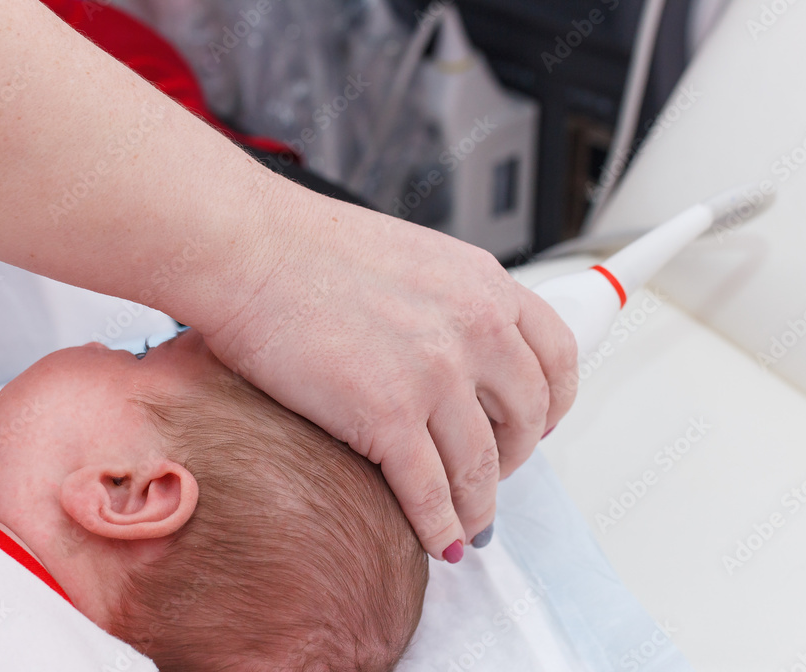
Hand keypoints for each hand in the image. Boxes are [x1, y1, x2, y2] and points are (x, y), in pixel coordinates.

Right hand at [204, 186, 577, 560]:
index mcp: (484, 284)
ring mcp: (435, 376)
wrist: (249, 250)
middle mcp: (475, 328)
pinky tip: (438, 539)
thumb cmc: (307, 248)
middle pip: (528, 418)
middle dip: (518, 459)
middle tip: (497, 476)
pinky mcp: (388, 417)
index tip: (543, 423)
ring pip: (483, 467)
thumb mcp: (414, 257)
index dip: (555, 401)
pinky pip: (431, 492)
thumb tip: (460, 353)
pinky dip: (440, 525)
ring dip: (479, 506)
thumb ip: (451, 302)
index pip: (557, 354)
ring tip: (469, 525)